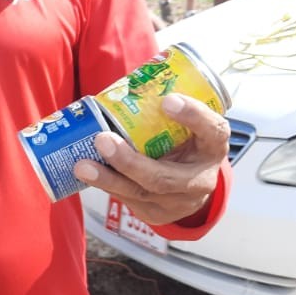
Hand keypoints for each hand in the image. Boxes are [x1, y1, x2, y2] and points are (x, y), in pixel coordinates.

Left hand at [74, 93, 228, 225]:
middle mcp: (200, 179)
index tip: (167, 100)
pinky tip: (88, 173)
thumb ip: (167, 107)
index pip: (212, 130)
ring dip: (108, 179)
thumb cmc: (185, 142)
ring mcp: (179, 202)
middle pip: (165, 178)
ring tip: (82, 165)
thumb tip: (126, 81)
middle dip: (130, 162)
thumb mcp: (189, 125)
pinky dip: (107, 185)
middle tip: (103, 140)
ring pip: (140, 193)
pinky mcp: (157, 213)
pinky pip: (128, 200)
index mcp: (213, 147)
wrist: (194, 184)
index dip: (193, 116)